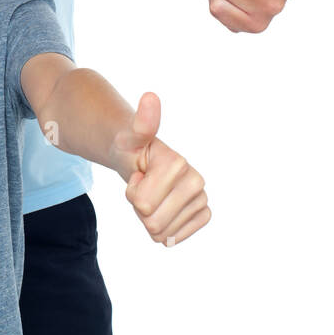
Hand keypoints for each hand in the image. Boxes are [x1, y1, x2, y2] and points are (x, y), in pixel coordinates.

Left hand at [110, 92, 209, 245]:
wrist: (141, 157)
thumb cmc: (132, 148)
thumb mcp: (129, 137)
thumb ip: (141, 122)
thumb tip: (151, 96)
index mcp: (178, 163)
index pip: (142, 204)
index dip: (132, 192)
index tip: (138, 174)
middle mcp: (197, 181)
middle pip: (153, 222)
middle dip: (140, 207)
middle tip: (144, 186)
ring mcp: (202, 198)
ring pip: (162, 233)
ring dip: (149, 218)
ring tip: (152, 195)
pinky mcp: (204, 213)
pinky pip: (176, 237)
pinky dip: (163, 230)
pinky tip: (163, 210)